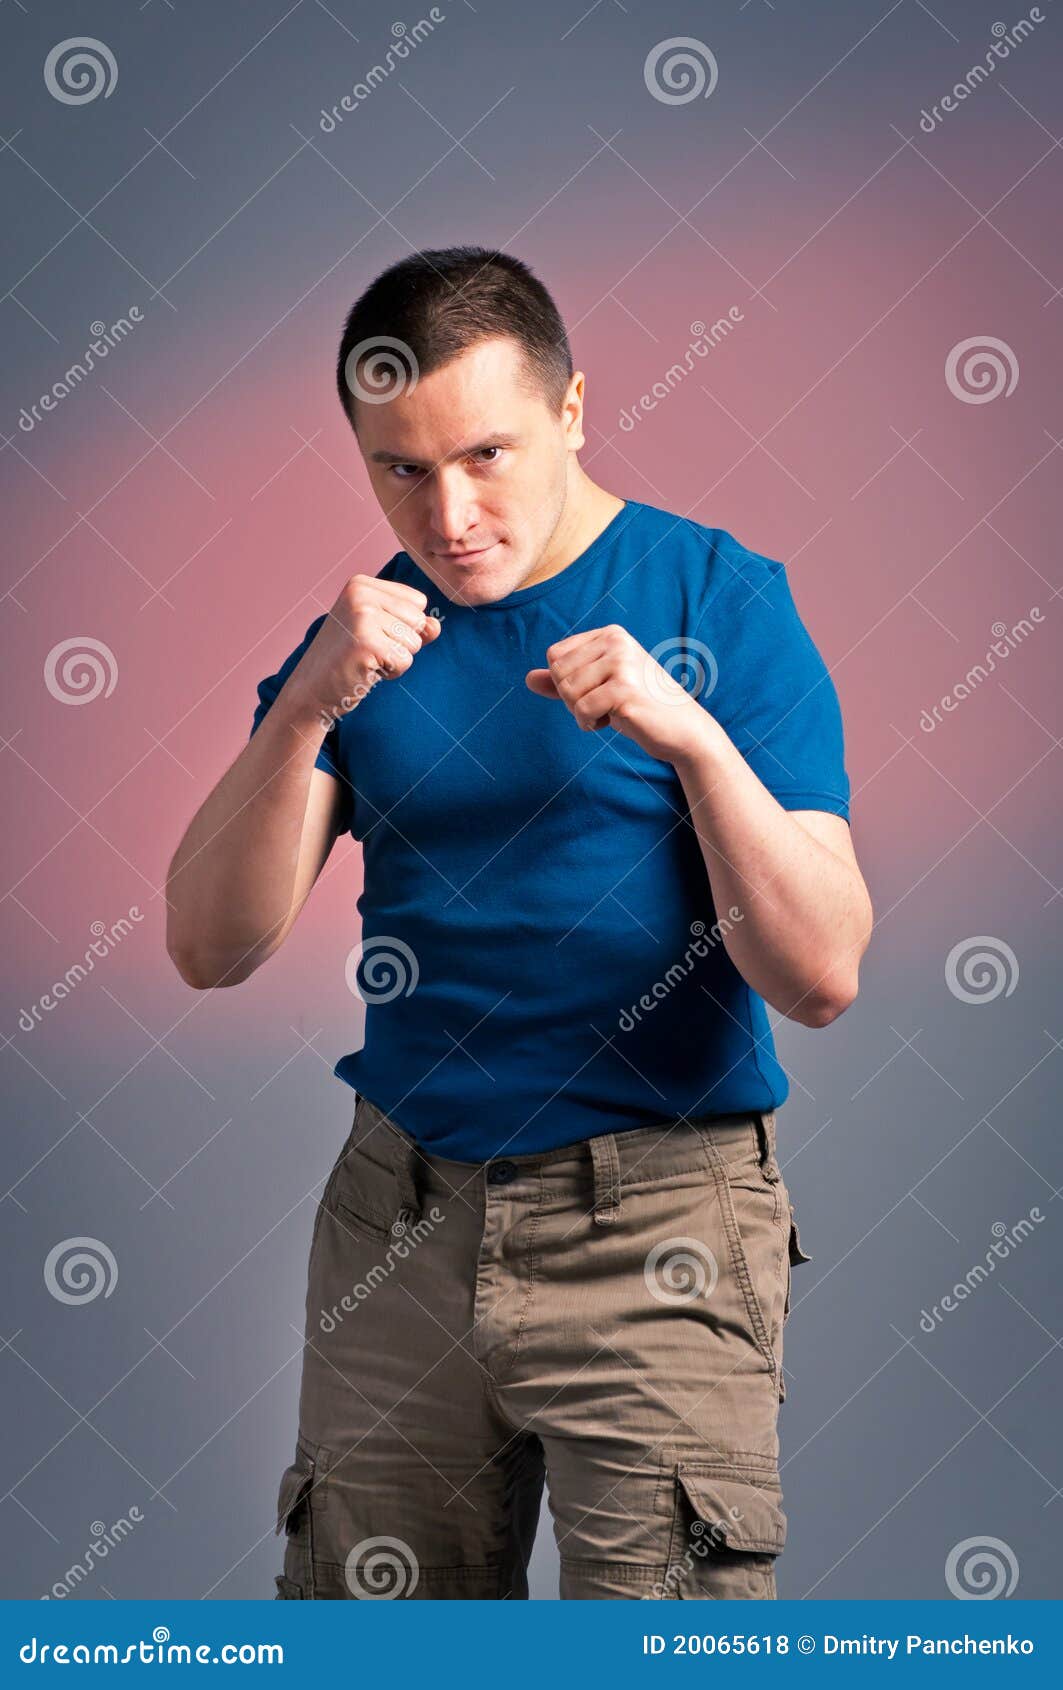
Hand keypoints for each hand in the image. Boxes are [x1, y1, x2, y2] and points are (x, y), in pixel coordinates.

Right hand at [285, 574, 441, 731]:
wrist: (311, 689)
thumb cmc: (348, 659)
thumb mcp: (381, 632)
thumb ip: (412, 625)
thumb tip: (435, 626)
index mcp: (361, 584)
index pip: (418, 602)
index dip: (403, 626)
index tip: (372, 634)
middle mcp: (360, 594)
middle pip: (419, 620)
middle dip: (402, 644)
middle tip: (368, 650)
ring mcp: (361, 617)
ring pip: (414, 642)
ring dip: (396, 659)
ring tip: (366, 659)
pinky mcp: (366, 643)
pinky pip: (405, 661)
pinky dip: (391, 673)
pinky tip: (366, 669)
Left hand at [525, 624, 713, 764]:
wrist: (682, 728)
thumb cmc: (639, 706)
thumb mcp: (598, 688)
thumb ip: (563, 681)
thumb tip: (527, 679)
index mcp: (610, 634)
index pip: (555, 656)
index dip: (565, 682)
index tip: (595, 690)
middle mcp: (616, 642)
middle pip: (558, 673)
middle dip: (572, 699)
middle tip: (602, 706)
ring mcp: (622, 664)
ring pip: (567, 692)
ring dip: (582, 712)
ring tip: (610, 712)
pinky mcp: (625, 690)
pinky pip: (582, 710)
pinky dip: (590, 723)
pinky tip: (614, 721)